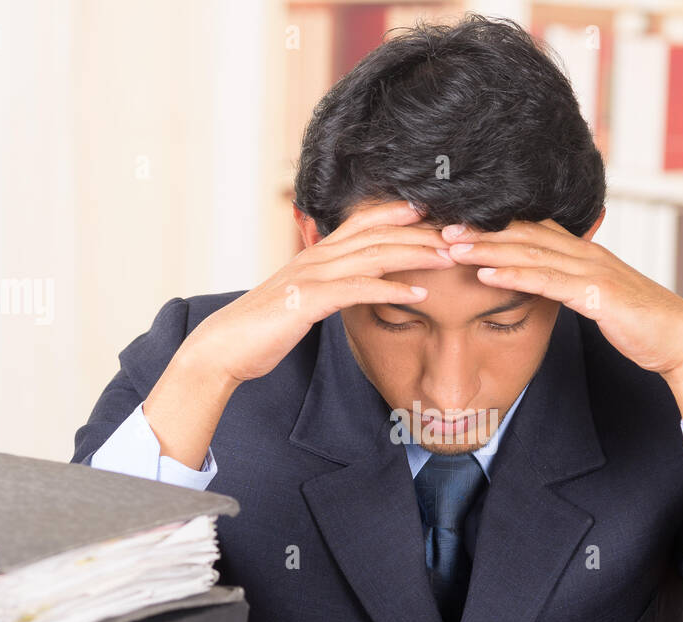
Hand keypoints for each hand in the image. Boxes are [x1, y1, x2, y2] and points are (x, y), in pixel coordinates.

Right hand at [188, 200, 455, 385]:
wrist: (223, 348)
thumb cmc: (262, 329)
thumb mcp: (299, 301)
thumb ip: (324, 289)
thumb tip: (347, 288)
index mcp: (315, 256)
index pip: (363, 223)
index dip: (399, 213)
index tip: (433, 213)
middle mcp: (316, 258)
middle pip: (378, 234)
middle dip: (422, 233)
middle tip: (459, 235)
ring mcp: (311, 276)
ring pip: (373, 255)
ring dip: (417, 255)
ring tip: (451, 258)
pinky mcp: (308, 300)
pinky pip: (358, 289)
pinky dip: (392, 289)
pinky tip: (419, 295)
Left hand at [439, 217, 682, 442]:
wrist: (681, 339)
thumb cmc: (640, 323)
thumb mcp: (597, 299)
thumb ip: (570, 286)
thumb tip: (542, 285)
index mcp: (582, 253)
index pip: (530, 230)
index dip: (492, 225)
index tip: (454, 224)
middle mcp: (585, 253)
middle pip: (523, 233)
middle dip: (479, 228)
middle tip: (437, 225)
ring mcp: (592, 270)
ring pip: (530, 251)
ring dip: (487, 246)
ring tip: (449, 245)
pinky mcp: (597, 293)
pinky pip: (549, 281)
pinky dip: (515, 273)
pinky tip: (487, 273)